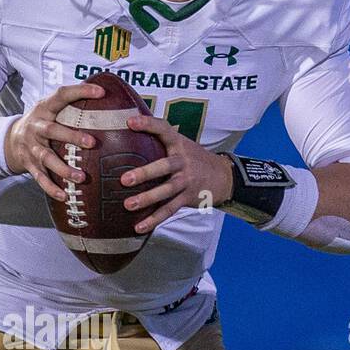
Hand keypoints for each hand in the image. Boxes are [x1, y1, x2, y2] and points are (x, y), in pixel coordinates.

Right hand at [3, 82, 105, 202]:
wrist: (10, 140)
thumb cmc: (42, 122)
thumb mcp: (51, 109)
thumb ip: (71, 105)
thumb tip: (107, 94)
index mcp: (44, 108)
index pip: (62, 95)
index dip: (80, 91)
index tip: (101, 92)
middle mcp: (36, 126)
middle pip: (52, 130)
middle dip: (72, 136)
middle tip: (92, 143)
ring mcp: (31, 147)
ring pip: (46, 158)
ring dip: (64, 168)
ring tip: (81, 177)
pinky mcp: (29, 164)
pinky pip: (40, 178)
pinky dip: (51, 188)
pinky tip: (63, 196)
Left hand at [120, 117, 233, 231]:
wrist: (224, 176)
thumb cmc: (193, 158)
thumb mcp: (181, 145)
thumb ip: (160, 140)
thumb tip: (127, 129)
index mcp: (179, 144)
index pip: (164, 130)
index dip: (148, 125)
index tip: (130, 122)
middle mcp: (183, 161)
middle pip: (164, 166)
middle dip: (145, 173)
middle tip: (125, 179)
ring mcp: (186, 181)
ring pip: (166, 190)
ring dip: (147, 198)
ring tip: (128, 205)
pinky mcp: (187, 198)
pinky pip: (169, 209)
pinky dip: (154, 219)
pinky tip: (139, 227)